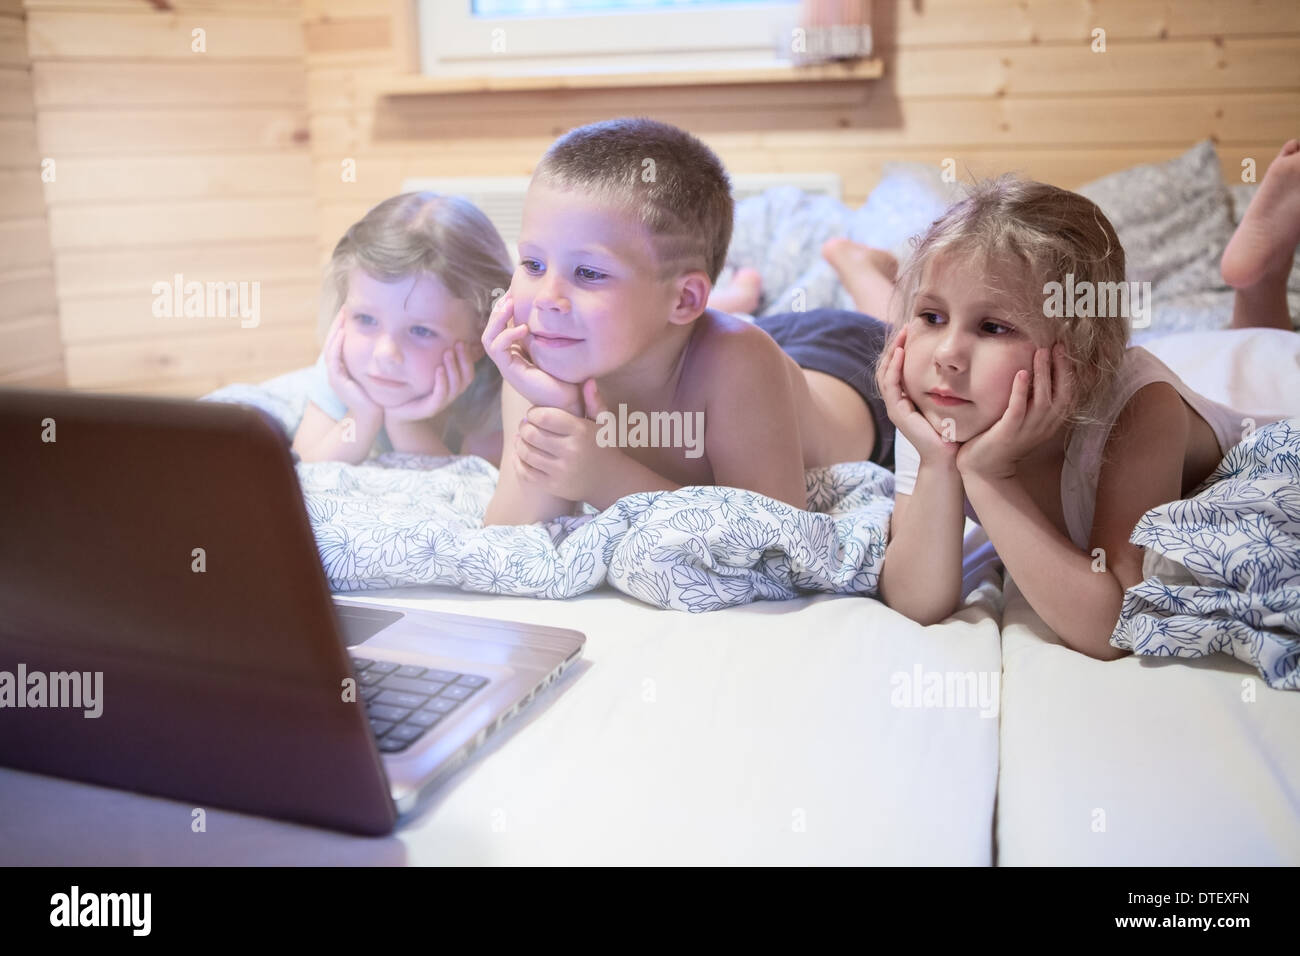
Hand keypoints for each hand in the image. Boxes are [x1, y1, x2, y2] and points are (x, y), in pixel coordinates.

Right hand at [324, 310, 381, 421]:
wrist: (370, 418)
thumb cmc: (376, 397)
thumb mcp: (374, 374)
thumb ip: (374, 360)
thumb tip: (386, 344)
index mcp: (343, 367)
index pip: (340, 341)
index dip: (343, 326)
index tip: (351, 311)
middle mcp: (336, 369)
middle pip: (333, 340)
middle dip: (338, 323)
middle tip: (346, 307)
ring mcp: (334, 375)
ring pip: (331, 347)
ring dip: (336, 329)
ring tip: (343, 315)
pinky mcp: (337, 380)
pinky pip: (334, 358)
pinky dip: (337, 344)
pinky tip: (343, 332)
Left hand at [384, 340, 476, 423]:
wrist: (397, 411)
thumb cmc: (412, 389)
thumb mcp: (425, 372)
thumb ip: (435, 359)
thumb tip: (439, 337)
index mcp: (452, 386)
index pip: (468, 372)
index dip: (468, 357)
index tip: (463, 341)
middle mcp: (450, 395)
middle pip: (466, 378)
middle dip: (463, 360)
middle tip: (458, 343)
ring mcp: (442, 403)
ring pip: (455, 386)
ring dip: (453, 368)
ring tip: (448, 352)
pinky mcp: (431, 409)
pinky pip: (440, 395)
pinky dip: (442, 382)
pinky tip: (439, 369)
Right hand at [482, 292, 582, 414]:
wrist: (569, 403)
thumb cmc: (567, 378)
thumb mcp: (556, 350)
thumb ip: (550, 334)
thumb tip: (556, 311)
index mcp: (516, 354)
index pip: (500, 328)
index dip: (504, 310)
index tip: (514, 294)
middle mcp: (508, 359)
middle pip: (490, 331)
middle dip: (497, 311)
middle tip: (509, 296)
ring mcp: (508, 367)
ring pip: (488, 338)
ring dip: (497, 320)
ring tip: (510, 306)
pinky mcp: (511, 372)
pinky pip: (498, 349)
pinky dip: (507, 335)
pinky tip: (523, 328)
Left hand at [513, 382, 624, 501]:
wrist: (610, 481)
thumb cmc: (603, 445)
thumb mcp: (603, 422)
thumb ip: (594, 401)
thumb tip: (588, 380)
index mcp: (581, 431)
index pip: (543, 417)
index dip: (533, 413)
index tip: (535, 414)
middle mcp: (570, 452)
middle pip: (530, 434)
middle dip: (524, 427)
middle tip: (527, 426)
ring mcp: (561, 471)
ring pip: (525, 452)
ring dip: (520, 443)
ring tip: (524, 439)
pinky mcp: (553, 486)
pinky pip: (525, 472)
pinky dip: (519, 461)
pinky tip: (523, 455)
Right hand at [876, 324, 958, 465]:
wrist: (948, 458)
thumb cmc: (953, 432)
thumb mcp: (950, 402)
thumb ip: (950, 386)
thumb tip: (964, 364)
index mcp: (907, 398)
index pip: (899, 368)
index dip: (905, 348)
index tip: (915, 330)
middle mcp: (898, 402)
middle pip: (889, 367)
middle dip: (897, 345)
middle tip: (908, 326)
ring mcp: (895, 407)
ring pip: (886, 373)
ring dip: (894, 352)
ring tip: (903, 335)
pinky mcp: (897, 413)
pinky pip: (891, 385)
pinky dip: (895, 368)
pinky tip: (902, 353)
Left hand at [956, 344, 1072, 480]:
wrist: (984, 469)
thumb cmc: (1001, 439)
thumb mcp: (1023, 418)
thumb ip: (1031, 399)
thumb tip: (1032, 370)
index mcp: (1050, 421)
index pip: (1068, 393)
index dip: (1070, 371)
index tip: (1065, 348)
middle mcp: (1043, 425)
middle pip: (1062, 394)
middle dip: (1062, 368)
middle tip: (1057, 344)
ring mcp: (1027, 430)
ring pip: (1043, 399)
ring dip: (1043, 374)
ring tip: (1041, 351)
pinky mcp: (1008, 432)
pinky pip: (1017, 409)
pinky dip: (1021, 391)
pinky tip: (1021, 373)